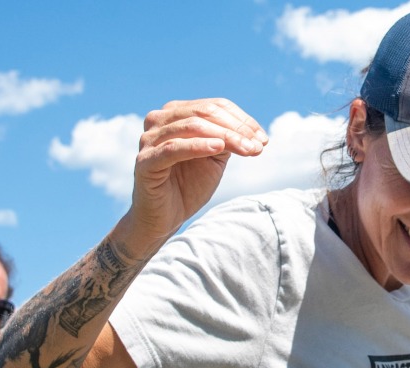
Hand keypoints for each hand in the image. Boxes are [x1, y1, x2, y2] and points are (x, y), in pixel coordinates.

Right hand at [127, 98, 267, 246]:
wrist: (164, 218)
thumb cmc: (188, 186)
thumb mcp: (214, 158)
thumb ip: (226, 140)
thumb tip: (250, 131)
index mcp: (175, 114)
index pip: (213, 106)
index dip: (241, 119)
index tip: (263, 139)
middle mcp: (159, 120)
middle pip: (205, 113)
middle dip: (236, 128)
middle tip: (258, 145)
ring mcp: (149, 139)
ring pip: (193, 127)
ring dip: (225, 137)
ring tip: (248, 150)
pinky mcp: (145, 161)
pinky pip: (173, 148)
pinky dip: (198, 146)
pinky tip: (218, 148)